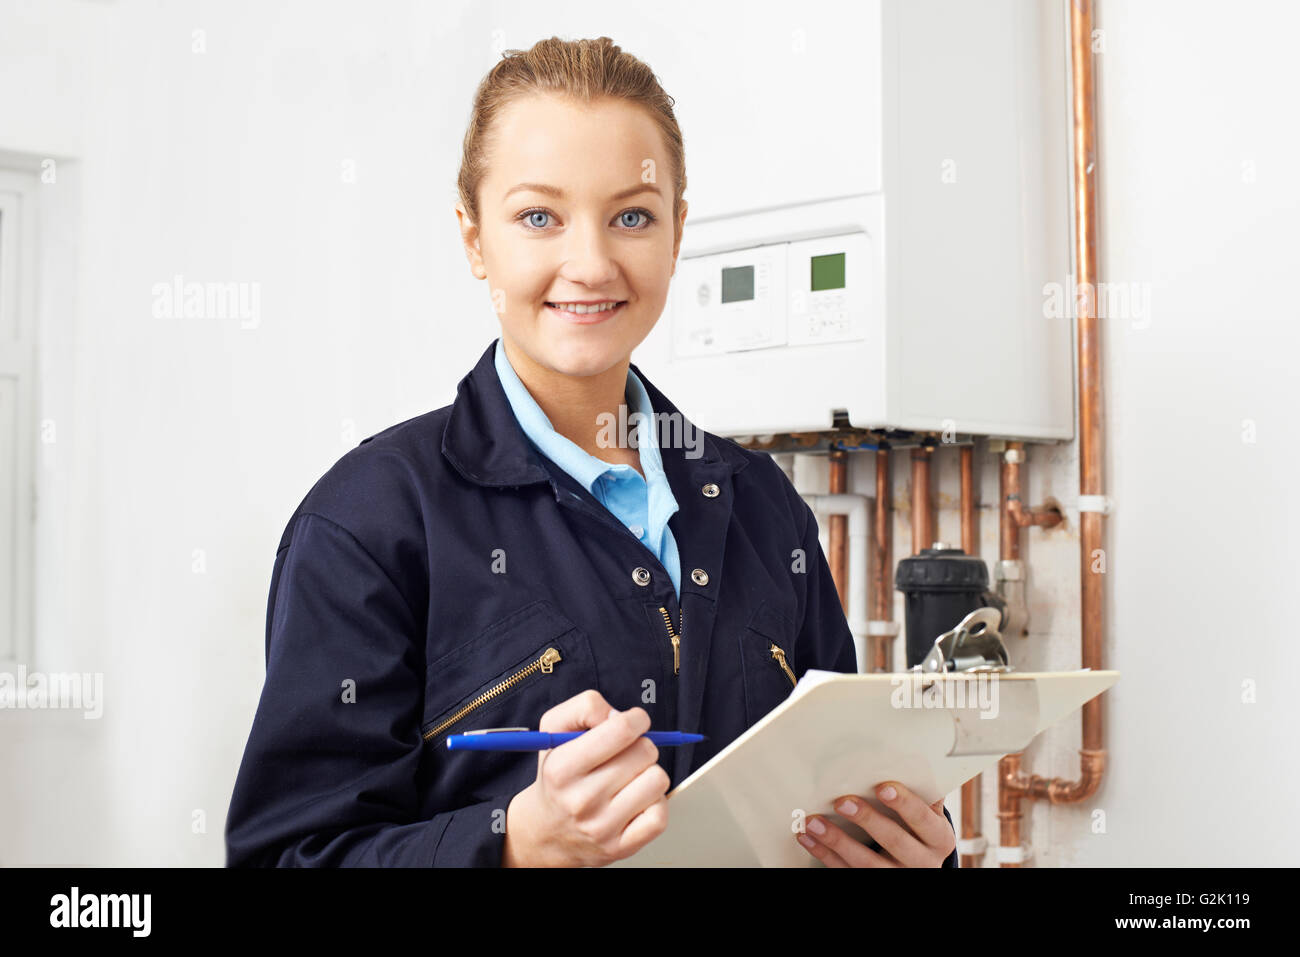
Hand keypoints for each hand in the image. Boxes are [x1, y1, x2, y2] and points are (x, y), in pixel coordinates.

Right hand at [501, 691, 669, 866]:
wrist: (546, 831)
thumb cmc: (557, 776)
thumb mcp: (554, 730)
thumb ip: (585, 707)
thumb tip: (620, 715)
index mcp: (562, 768)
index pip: (620, 730)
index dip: (636, 719)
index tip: (634, 721)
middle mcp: (581, 800)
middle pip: (645, 752)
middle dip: (640, 746)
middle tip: (625, 754)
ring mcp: (602, 827)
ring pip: (657, 780)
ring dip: (648, 773)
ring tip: (629, 778)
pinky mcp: (620, 848)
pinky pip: (660, 815)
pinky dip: (654, 803)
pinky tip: (636, 800)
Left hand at [795, 781, 954, 866]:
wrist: (917, 863)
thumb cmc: (918, 827)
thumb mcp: (928, 813)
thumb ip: (922, 791)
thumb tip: (909, 759)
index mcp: (939, 838)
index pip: (923, 819)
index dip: (904, 803)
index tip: (883, 787)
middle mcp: (922, 862)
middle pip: (894, 841)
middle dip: (867, 820)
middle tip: (842, 802)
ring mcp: (896, 875)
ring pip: (866, 863)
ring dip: (837, 840)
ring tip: (814, 822)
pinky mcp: (873, 882)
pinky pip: (845, 871)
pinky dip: (824, 853)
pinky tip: (808, 838)